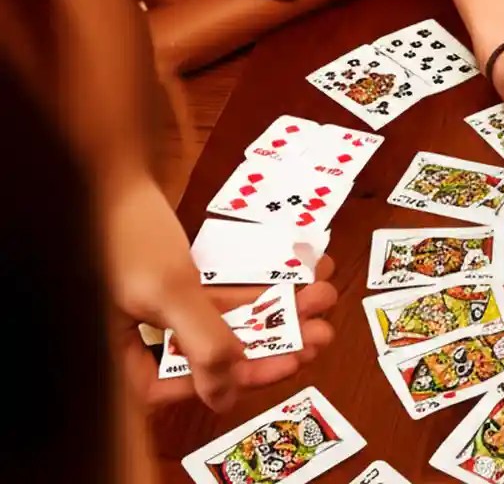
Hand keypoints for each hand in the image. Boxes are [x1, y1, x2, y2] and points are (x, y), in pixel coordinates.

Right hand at [104, 178, 335, 410]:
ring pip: (229, 317)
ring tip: (324, 293)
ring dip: (279, 307)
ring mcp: (164, 303)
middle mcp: (142, 333)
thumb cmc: (130, 232)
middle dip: (275, 341)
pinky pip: (227, 288)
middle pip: (215, 352)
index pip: (178, 387)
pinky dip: (262, 281)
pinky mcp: (182, 277)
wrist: (112, 168)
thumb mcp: (169, 292)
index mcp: (121, 351)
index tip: (288, 361)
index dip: (237, 380)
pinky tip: (304, 267)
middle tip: (322, 332)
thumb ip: (202, 343)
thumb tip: (221, 402)